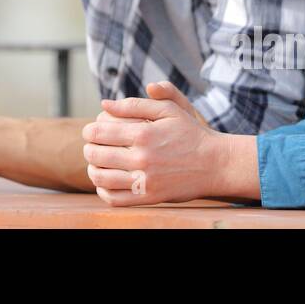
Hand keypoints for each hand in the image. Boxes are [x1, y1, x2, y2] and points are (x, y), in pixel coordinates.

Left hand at [82, 80, 222, 206]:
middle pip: (96, 154)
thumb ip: (135, 104)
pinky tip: (104, 184)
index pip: (99, 132)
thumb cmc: (191, 133)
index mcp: (143, 134)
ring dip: (92, 170)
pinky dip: (103, 192)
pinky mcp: (150, 198)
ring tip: (94, 164)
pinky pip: (115, 199)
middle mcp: (142, 158)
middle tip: (90, 147)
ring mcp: (145, 180)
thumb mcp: (169, 110)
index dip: (89, 131)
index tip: (90, 131)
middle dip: (88, 149)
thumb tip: (105, 103)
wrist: (216, 164)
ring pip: (101, 178)